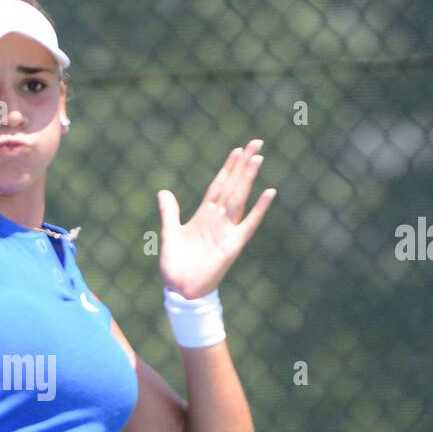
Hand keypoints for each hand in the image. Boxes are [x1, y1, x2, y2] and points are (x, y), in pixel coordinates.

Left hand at [156, 139, 275, 298]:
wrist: (180, 289)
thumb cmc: (175, 264)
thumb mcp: (170, 233)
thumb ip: (170, 212)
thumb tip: (163, 191)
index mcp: (204, 215)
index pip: (218, 185)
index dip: (227, 168)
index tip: (238, 150)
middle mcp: (218, 219)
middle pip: (233, 185)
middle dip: (243, 165)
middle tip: (256, 143)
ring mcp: (227, 230)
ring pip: (240, 198)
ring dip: (248, 179)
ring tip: (258, 158)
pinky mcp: (233, 245)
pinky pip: (249, 224)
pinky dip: (259, 209)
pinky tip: (269, 192)